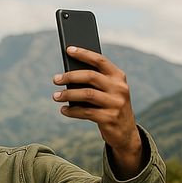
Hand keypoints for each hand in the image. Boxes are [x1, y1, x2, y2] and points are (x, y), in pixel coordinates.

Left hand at [53, 46, 143, 176]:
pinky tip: (63, 110)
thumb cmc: (110, 107)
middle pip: (91, 76)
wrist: (126, 132)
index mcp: (119, 77)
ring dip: (68, 94)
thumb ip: (95, 83)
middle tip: (55, 79)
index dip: (84, 54)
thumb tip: (68, 75)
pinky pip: (86, 112)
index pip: (100, 60)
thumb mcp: (108, 91)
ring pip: (87, 94)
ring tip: (55, 96)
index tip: (68, 49)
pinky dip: (72, 111)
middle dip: (70, 76)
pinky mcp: (109, 118)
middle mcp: (119, 88)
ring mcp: (115, 103)